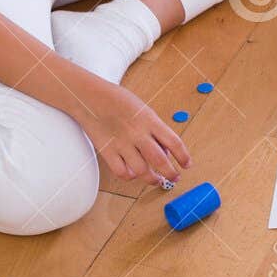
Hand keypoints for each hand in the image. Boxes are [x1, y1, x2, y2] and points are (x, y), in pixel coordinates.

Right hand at [77, 79, 191, 182]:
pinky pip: (121, 172)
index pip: (174, 142)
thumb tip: (165, 150)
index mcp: (149, 120)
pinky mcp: (107, 151)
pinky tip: (133, 174)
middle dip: (171, 173)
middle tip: (175, 178)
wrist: (89, 96)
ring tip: (156, 180)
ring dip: (152, 179)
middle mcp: (137, 133)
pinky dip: (129, 176)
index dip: (183, 156)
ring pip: (142, 171)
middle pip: (160, 160)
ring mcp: (122, 144)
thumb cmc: (117, 99)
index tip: (187, 164)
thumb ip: (154, 128)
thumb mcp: (143, 109)